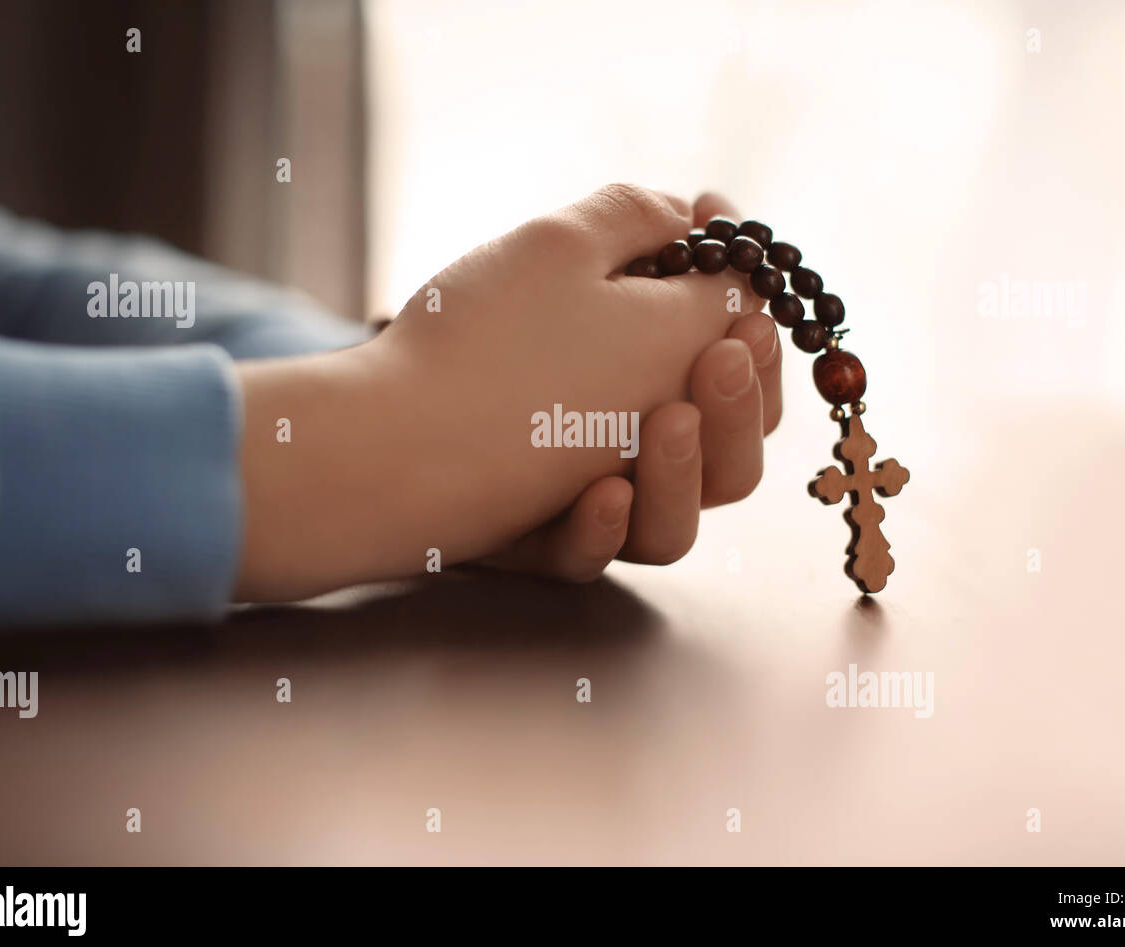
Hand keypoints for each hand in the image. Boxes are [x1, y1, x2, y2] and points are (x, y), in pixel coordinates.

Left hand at [233, 184, 765, 600]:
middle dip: (738, 413)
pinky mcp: (538, 544)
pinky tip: (598, 495)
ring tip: (665, 421)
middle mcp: (622, 443)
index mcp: (639, 372)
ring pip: (676, 523)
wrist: (364, 421)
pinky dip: (600, 528)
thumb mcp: (567, 251)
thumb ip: (653, 233)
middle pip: (729, 464)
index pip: (738, 384)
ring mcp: (580, 499)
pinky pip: (591, 552)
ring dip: (685, 471)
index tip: (750, 318)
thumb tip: (717, 216)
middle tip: (717, 362)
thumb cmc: (480, 336)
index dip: (760, 356)